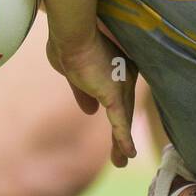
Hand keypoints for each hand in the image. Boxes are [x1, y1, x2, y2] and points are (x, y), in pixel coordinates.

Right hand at [47, 31, 136, 166]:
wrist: (70, 35)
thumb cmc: (67, 45)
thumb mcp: (72, 73)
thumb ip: (83, 92)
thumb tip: (90, 111)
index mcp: (113, 71)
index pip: (115, 99)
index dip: (116, 115)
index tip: (115, 132)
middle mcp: (123, 78)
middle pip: (122, 111)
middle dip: (121, 134)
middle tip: (122, 154)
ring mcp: (121, 86)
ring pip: (122, 120)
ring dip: (121, 142)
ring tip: (122, 160)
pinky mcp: (114, 95)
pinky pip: (120, 122)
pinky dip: (123, 139)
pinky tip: (128, 154)